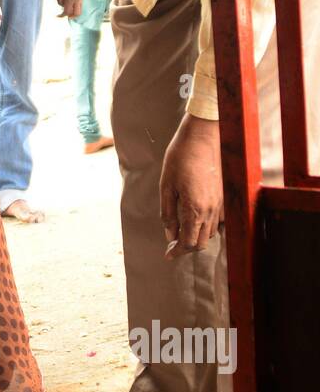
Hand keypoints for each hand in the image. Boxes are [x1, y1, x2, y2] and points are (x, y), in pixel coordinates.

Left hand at [55, 0, 82, 17]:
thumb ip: (59, 1)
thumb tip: (63, 7)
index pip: (67, 12)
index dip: (62, 15)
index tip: (57, 15)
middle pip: (76, 14)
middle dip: (69, 16)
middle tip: (64, 14)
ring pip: (79, 11)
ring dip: (73, 12)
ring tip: (66, 8)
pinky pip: (79, 6)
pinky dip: (75, 8)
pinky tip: (69, 4)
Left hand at [160, 114, 223, 257]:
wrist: (202, 136)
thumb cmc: (180, 158)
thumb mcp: (166, 186)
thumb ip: (168, 213)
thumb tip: (169, 235)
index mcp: (195, 209)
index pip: (188, 243)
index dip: (177, 252)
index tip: (167, 255)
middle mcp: (212, 210)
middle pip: (201, 242)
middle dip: (186, 247)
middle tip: (172, 245)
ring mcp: (221, 203)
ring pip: (211, 232)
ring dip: (197, 236)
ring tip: (181, 231)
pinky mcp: (224, 196)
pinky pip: (218, 220)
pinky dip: (206, 225)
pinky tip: (195, 218)